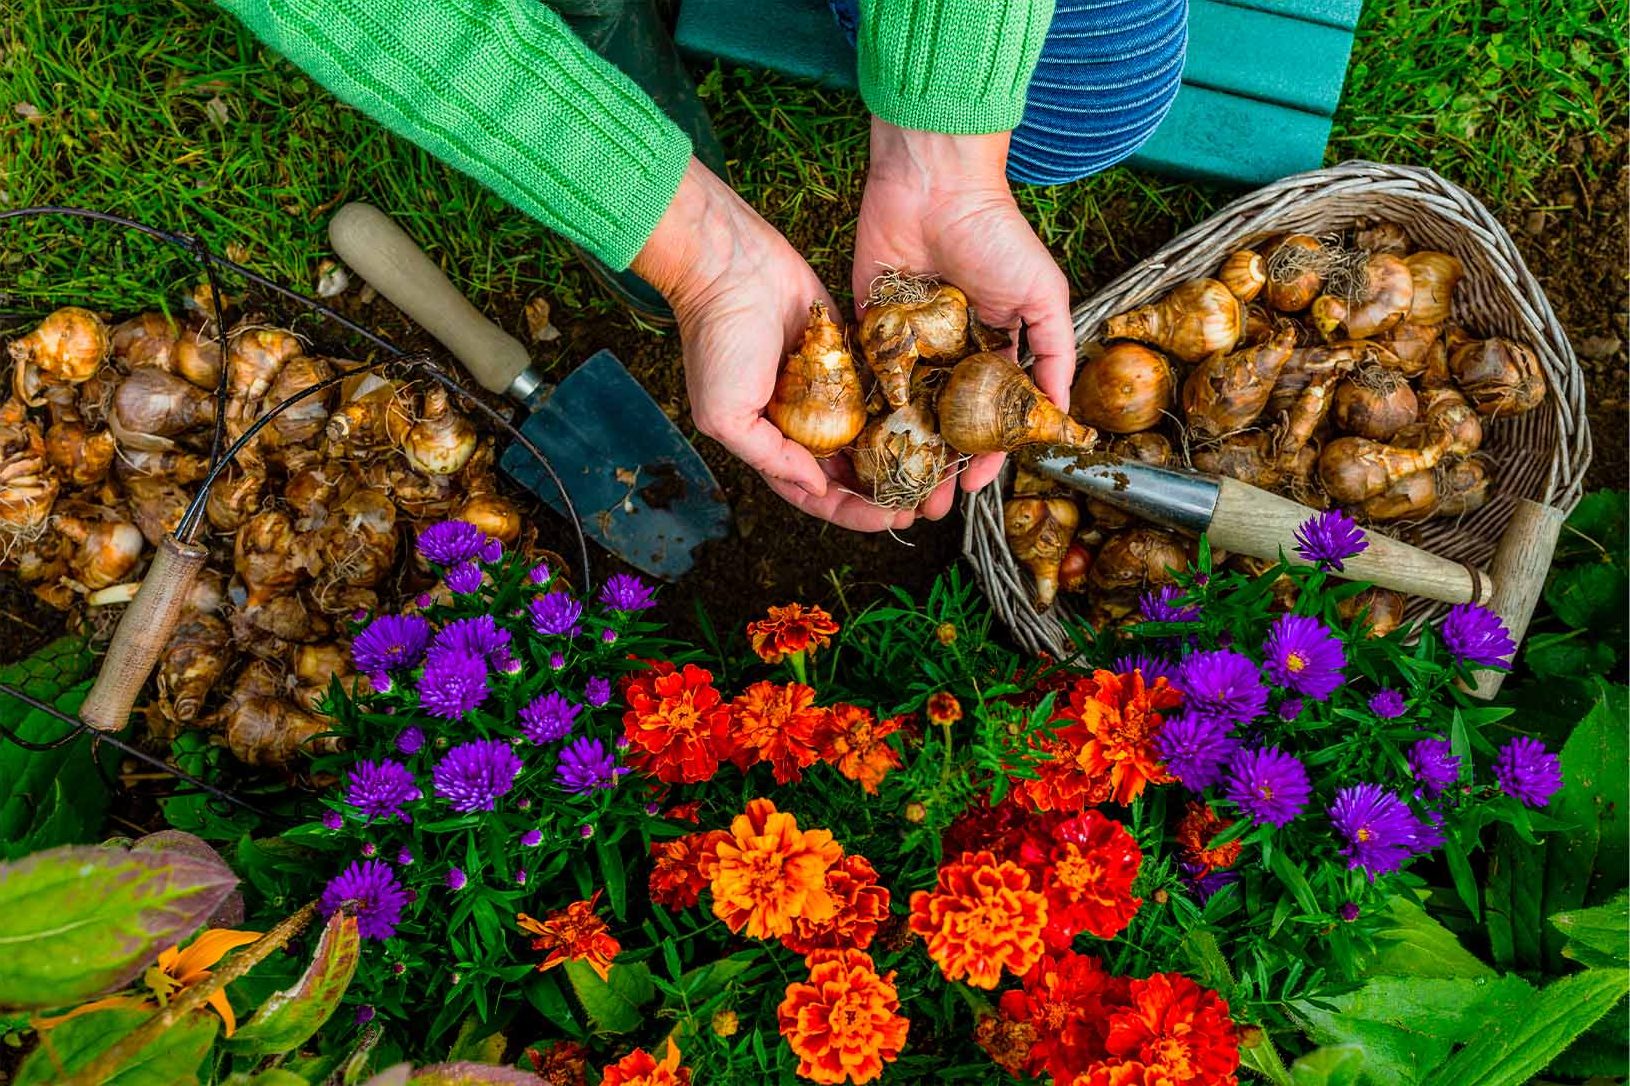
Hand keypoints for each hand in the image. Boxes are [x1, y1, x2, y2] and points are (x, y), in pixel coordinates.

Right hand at [633, 159, 915, 531]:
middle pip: (850, 470)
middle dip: (883, 491)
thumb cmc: (719, 341)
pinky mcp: (848, 351)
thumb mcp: (726, 414)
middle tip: (922, 506)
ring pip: (870, 433)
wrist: (731, 265)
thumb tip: (815, 486)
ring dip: (899, 454)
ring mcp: (828, 387)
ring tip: (935, 472)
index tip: (889, 520)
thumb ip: (770, 457)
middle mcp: (803, 420)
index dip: (851, 512)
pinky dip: (902, 407)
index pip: (816, 492)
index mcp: (771, 440)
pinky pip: (879, 387)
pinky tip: (932, 422)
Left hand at [854, 119, 1074, 516]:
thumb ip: (1055, 354)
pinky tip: (864, 453)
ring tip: (894, 494)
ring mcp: (910, 343)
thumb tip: (1060, 415)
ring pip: (904, 412)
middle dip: (937, 467)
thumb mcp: (1043, 297)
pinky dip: (866, 414)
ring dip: (901, 454)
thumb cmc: (996, 235)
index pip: (989, 414)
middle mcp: (951, 351)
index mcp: (993, 347)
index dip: (985, 453)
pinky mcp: (871, 329)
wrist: (934, 186)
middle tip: (929, 508)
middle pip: (942, 423)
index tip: (975, 488)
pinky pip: (868, 379)